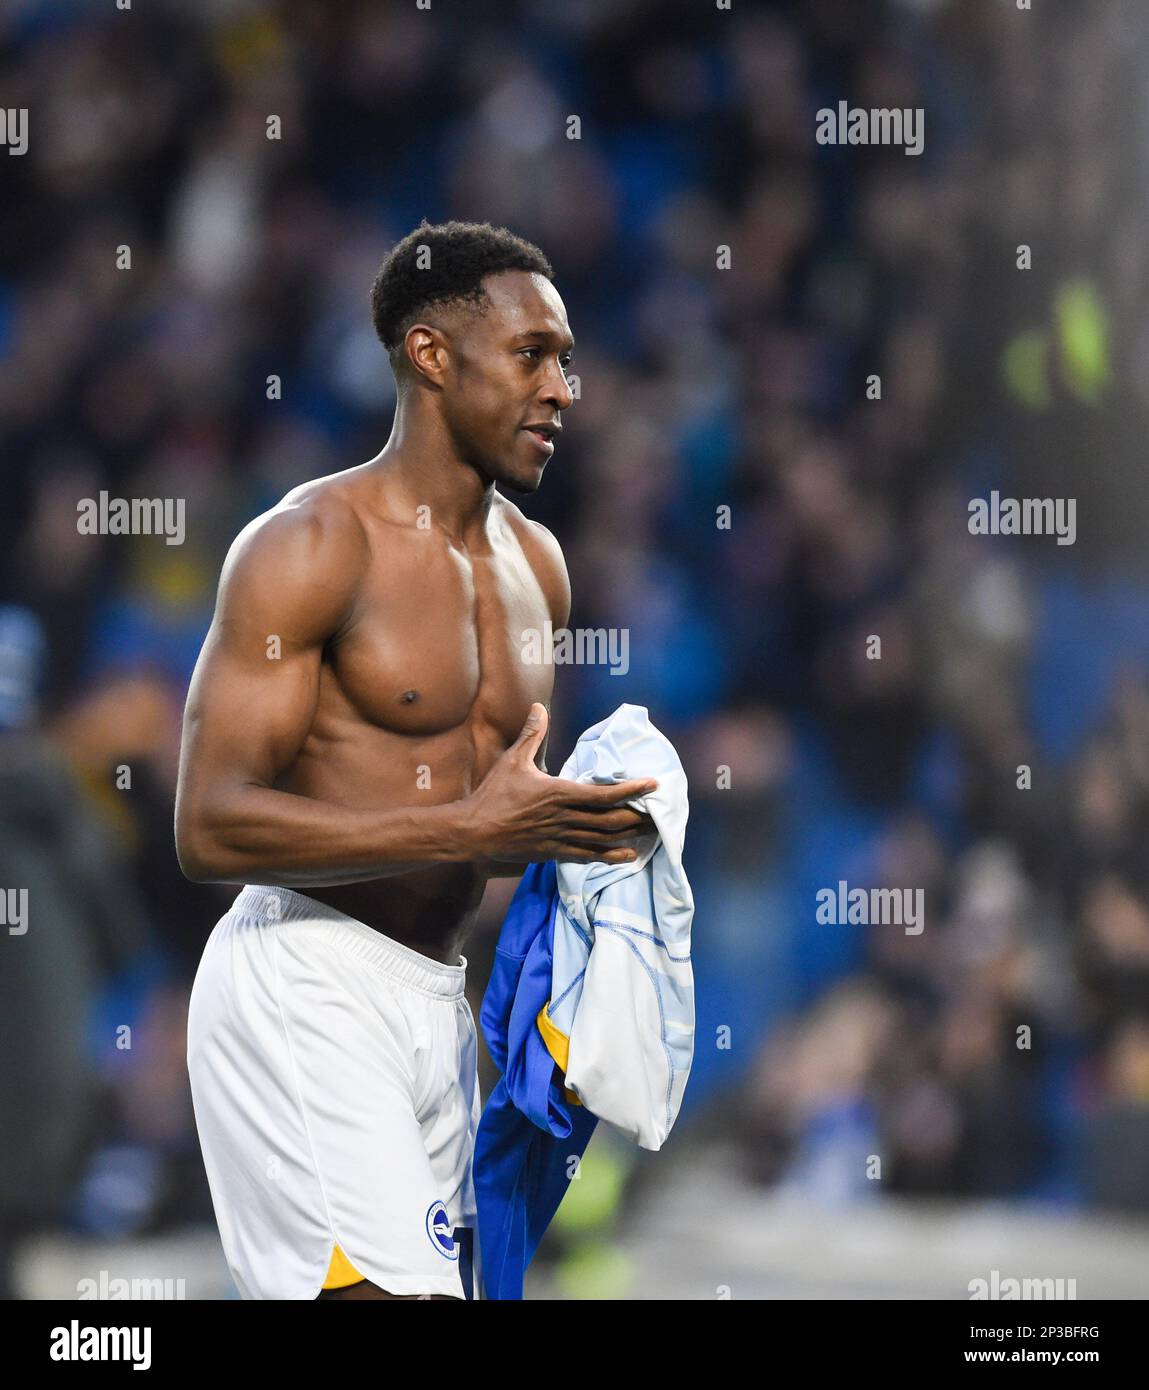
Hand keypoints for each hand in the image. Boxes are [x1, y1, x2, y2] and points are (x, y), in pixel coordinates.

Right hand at [463, 704, 656, 864]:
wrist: (475, 831)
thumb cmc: (494, 794)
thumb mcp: (513, 761)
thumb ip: (531, 735)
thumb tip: (539, 707)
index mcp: (559, 793)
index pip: (603, 793)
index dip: (631, 790)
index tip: (652, 784)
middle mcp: (565, 817)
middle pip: (611, 820)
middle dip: (639, 816)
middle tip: (661, 813)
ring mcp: (561, 838)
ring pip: (604, 839)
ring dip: (631, 836)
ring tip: (653, 832)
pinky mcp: (554, 853)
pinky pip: (589, 856)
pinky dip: (611, 856)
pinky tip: (629, 856)